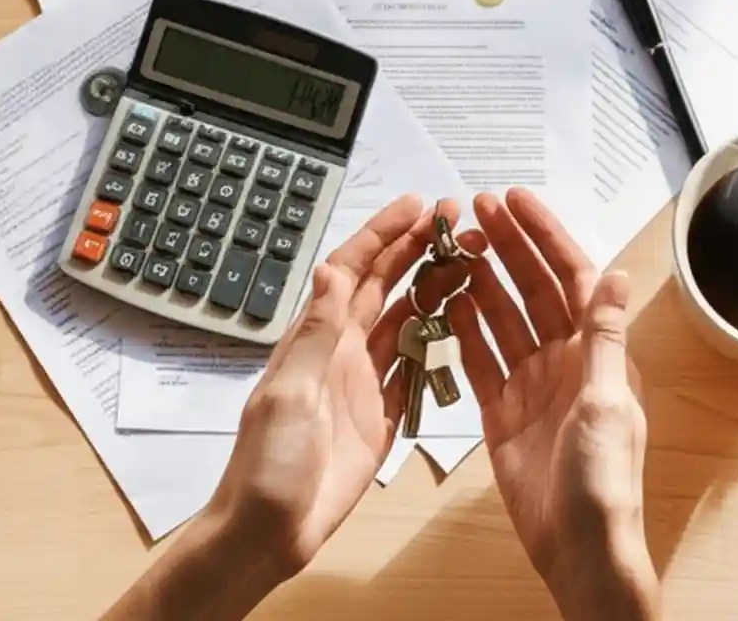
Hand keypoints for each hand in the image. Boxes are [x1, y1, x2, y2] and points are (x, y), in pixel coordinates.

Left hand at [101, 195, 476, 620]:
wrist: (267, 532)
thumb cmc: (267, 465)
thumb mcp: (288, 393)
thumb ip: (316, 334)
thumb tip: (331, 271)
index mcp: (316, 341)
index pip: (352, 273)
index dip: (382, 235)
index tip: (416, 206)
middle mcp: (341, 354)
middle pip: (385, 289)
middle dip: (416, 251)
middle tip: (456, 221)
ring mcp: (363, 385)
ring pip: (405, 324)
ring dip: (433, 291)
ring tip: (470, 263)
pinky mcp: (381, 419)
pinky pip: (415, 373)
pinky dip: (436, 347)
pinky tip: (461, 325)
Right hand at [447, 189, 659, 620]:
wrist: (576, 544)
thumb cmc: (605, 478)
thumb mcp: (608, 399)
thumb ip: (604, 334)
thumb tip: (617, 273)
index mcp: (598, 350)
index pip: (571, 276)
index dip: (545, 236)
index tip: (517, 200)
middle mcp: (565, 359)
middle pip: (533, 288)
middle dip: (508, 247)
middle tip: (478, 209)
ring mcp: (531, 383)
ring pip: (502, 319)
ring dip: (482, 283)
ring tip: (457, 248)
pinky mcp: (501, 411)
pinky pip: (479, 362)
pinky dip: (464, 332)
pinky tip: (447, 304)